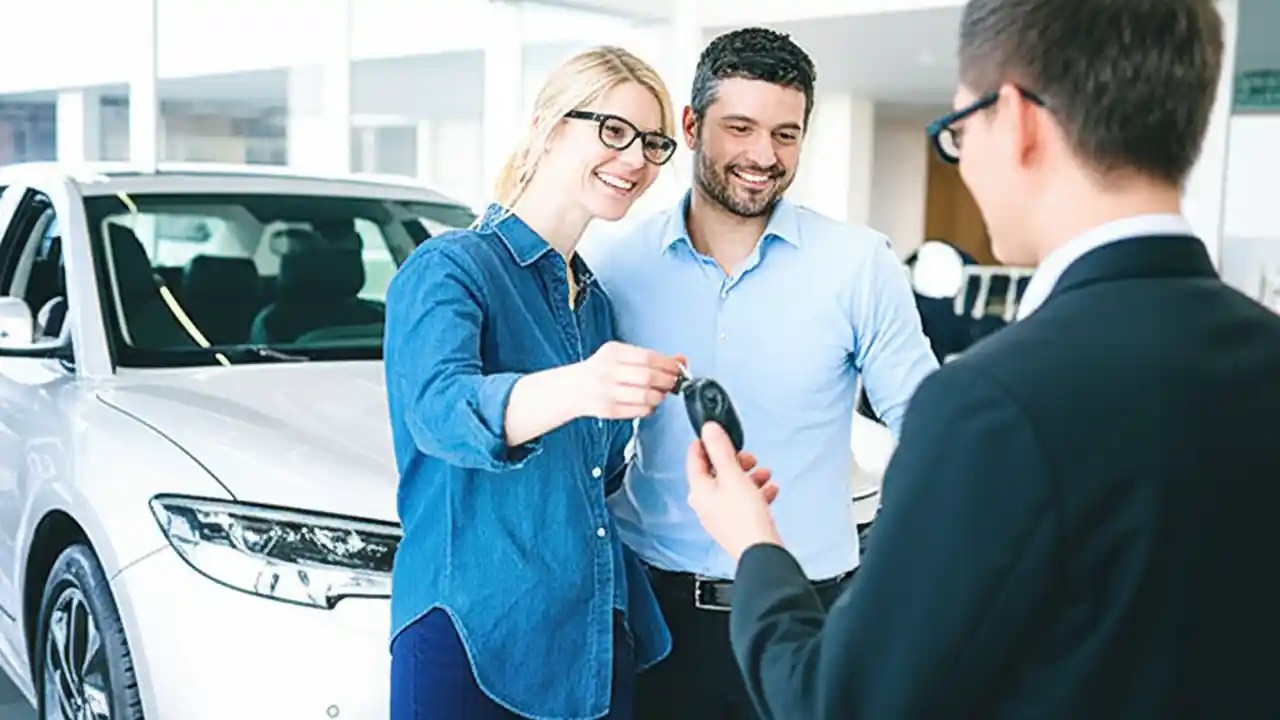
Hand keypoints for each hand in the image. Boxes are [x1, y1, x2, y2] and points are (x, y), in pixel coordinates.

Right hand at [574, 341, 683, 419]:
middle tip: (672, 383)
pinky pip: (637, 410)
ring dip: (659, 396)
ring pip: (644, 396)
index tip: (678, 369)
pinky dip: (649, 408)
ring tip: (659, 394)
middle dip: (667, 381)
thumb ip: (652, 358)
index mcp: (613, 353)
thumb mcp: (623, 356)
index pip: (648, 357)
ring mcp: (607, 392)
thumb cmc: (602, 370)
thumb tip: (681, 360)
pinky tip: (648, 404)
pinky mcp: (608, 410)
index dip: (668, 365)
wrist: (574, 388)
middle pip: (647, 376)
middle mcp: (608, 371)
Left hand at [686, 422, 783, 561]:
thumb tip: (708, 429)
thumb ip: (720, 450)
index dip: (706, 443)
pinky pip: (743, 501)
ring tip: (765, 474)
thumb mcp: (733, 476)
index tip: (719, 435)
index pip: (694, 458)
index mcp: (699, 490)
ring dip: (749, 476)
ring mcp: (719, 515)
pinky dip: (756, 492)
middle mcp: (705, 503)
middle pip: (716, 472)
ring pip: (732, 486)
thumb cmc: (746, 519)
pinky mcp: (735, 524)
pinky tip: (770, 491)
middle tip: (749, 459)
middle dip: (735, 461)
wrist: (760, 552)